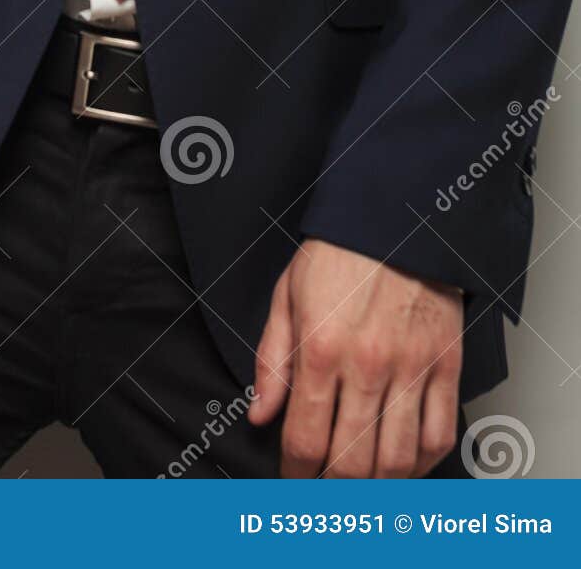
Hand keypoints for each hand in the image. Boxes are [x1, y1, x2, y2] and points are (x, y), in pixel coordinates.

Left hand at [248, 238, 463, 477]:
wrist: (395, 216)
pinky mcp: (446, 365)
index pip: (305, 439)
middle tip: (324, 490)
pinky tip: (403, 467)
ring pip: (397, 461)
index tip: (292, 480)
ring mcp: (412, 368)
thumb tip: (259, 415)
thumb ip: (272, 361)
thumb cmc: (338, 253)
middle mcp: (367, 366)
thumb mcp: (287, 296)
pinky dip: (422, 465)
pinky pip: (440, 435)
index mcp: (321, 348)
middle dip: (332, 489)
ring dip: (376, 487)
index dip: (295, 474)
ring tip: (361, 486)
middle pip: (351, 463)